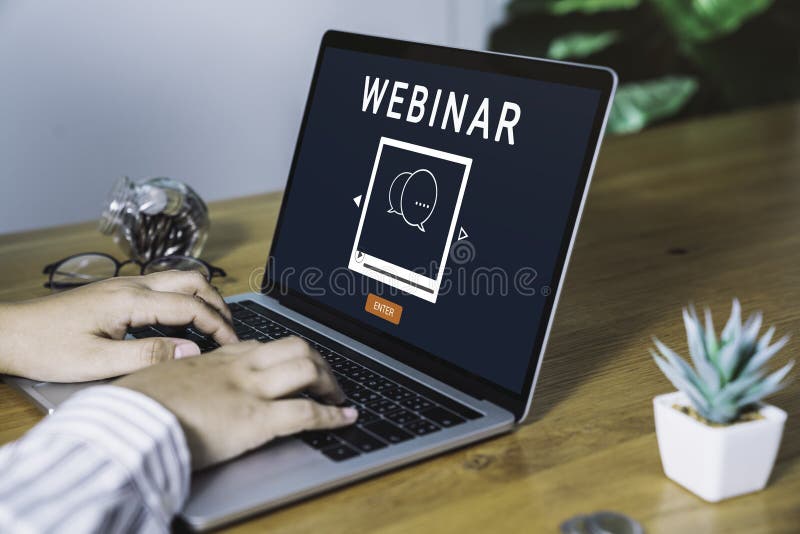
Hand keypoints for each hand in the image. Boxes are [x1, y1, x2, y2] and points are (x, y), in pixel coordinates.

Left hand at [0, 271, 237, 381]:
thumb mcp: (97, 362)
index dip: (218, 325)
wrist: (8, 333)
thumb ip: (147, 355)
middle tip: (229, 330)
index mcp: (131, 301)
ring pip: (178, 279)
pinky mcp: (116, 293)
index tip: (232, 344)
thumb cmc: (46, 348)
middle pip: (192, 281)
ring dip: (202, 297)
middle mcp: (131, 286)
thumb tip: (190, 351)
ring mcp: (124, 286)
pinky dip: (183, 299)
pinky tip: (181, 321)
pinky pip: (162, 287)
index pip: (191, 307)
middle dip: (218, 303)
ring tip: (213, 324)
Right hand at [116, 336, 357, 468]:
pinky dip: (333, 417)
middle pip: (295, 346)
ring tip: (339, 397)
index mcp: (214, 358)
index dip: (285, 356)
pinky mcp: (256, 419)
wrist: (123, 424)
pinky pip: (307, 412)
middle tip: (326, 379)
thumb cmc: (132, 407)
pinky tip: (345, 420)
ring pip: (308, 368)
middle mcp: (239, 367)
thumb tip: (180, 383)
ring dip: (330, 382)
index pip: (262, 346)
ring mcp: (250, 389)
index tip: (293, 365)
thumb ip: (179, 377)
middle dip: (318, 361)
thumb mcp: (158, 380)